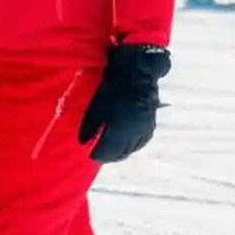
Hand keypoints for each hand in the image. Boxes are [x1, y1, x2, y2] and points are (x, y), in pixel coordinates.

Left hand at [78, 45, 170, 162]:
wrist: (136, 78)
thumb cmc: (111, 92)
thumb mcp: (95, 109)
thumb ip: (89, 128)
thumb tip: (83, 143)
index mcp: (119, 133)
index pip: (106, 152)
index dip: (97, 155)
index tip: (90, 155)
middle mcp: (133, 137)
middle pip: (120, 154)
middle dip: (109, 156)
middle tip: (99, 155)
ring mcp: (144, 133)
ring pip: (131, 150)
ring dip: (120, 153)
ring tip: (110, 151)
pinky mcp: (150, 127)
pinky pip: (139, 143)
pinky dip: (130, 146)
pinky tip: (124, 144)